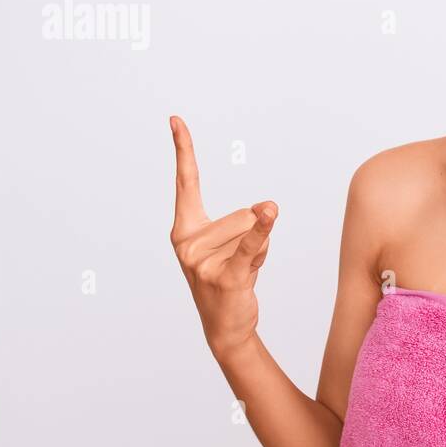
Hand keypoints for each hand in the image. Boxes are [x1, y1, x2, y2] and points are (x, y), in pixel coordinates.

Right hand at [168, 115, 277, 358]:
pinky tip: (270, 214)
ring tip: (243, 272)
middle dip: (253, 237)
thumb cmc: (229, 277)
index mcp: (184, 229)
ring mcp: (202, 261)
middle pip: (243, 215)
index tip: (176, 119)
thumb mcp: (233, 244)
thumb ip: (244, 221)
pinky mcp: (224, 277)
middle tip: (238, 263)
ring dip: (260, 251)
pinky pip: (251, 246)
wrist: (225, 326)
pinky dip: (263, 233)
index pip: (186, 181)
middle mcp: (187, 242)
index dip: (183, 150)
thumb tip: (266, 210)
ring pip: (253, 231)